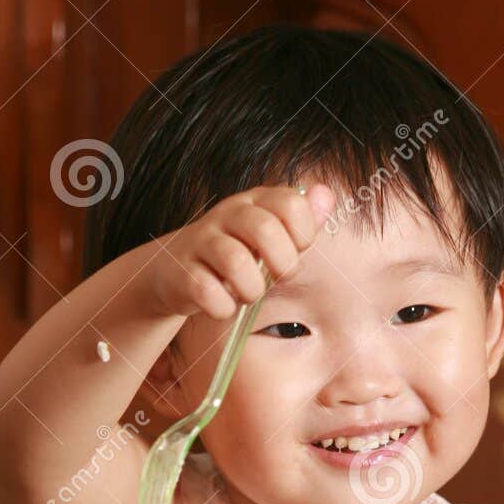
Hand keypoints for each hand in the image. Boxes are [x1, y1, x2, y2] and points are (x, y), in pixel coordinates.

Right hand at [149, 183, 333, 320]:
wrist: (176, 269)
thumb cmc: (234, 254)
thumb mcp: (270, 234)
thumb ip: (301, 219)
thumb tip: (326, 195)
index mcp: (256, 201)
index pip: (292, 204)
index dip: (302, 235)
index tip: (294, 251)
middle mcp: (228, 213)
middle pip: (265, 230)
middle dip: (282, 265)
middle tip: (276, 279)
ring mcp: (202, 240)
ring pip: (235, 262)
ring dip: (251, 290)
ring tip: (247, 294)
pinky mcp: (182, 270)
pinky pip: (207, 291)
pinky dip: (222, 308)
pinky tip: (223, 305)